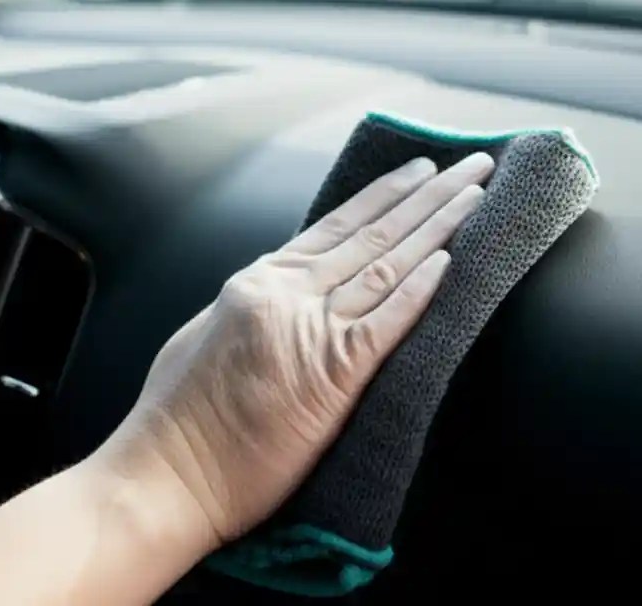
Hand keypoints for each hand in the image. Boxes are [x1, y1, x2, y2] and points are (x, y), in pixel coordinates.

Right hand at [94, 152, 493, 561]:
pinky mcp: (332, 376)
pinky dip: (421, 288)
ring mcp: (309, 330)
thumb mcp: (206, 336)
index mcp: (256, 282)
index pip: (335, 226)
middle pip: (373, 233)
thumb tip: (278, 294)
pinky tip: (451, 261)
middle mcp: (286, 294)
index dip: (384, 195)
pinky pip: (387, 321)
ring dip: (439, 227)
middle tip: (472, 165)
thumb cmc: (176, 421)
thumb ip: (252, 308)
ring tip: (476, 196)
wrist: (165, 476)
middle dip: (428, 196)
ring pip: (388, 264)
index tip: (420, 173)